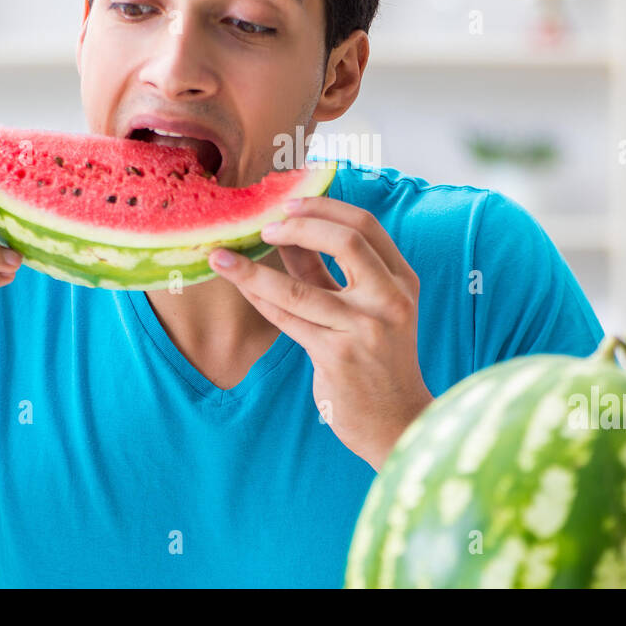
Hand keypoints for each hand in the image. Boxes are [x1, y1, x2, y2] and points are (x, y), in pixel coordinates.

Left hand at [208, 196, 432, 469]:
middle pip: (345, 241)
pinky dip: (258, 297)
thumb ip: (329, 270)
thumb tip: (288, 229)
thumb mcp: (365, 307)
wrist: (396, 422)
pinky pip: (286, 318)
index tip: (288, 202)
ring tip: (223, 256)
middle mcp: (390, 300)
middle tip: (263, 225)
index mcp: (403, 281)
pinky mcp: (337, 357)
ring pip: (300, 286)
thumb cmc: (377, 360)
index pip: (366, 225)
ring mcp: (365, 329)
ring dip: (253, 269)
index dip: (323, 207)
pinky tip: (239, 285)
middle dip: (298, 226)